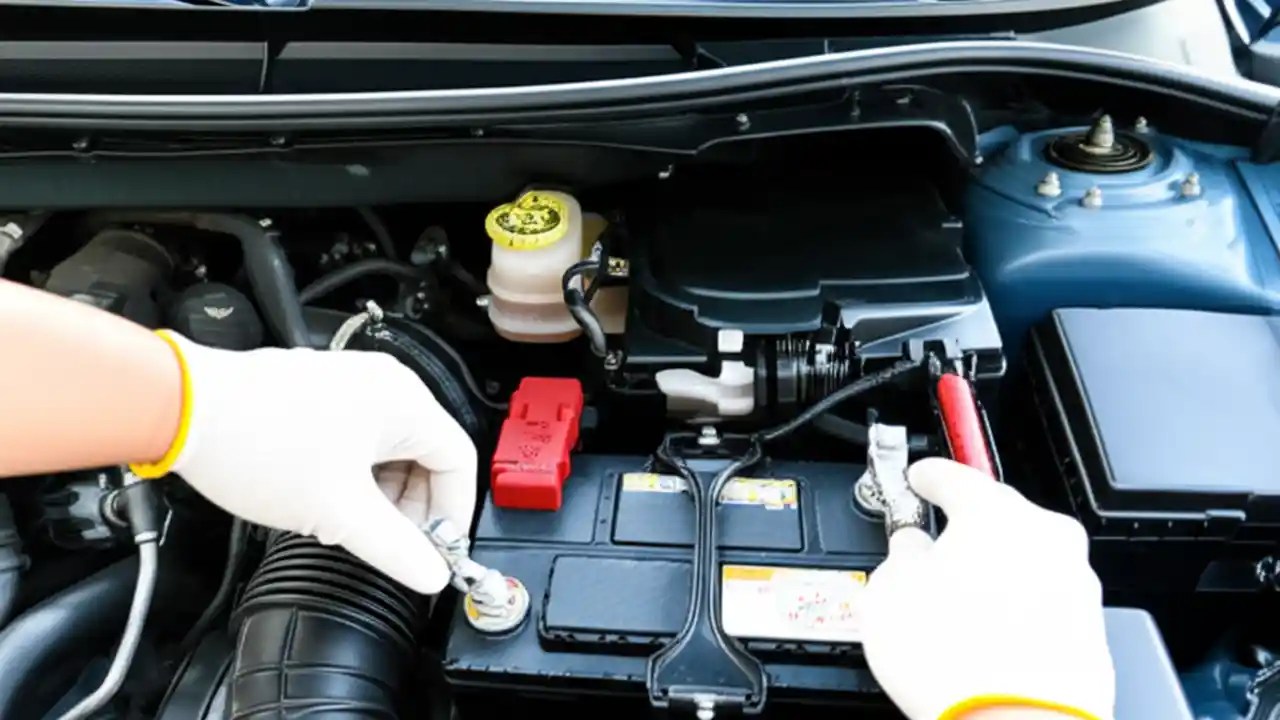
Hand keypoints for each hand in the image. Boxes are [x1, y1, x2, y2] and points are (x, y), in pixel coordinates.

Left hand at [146, 332, 477, 593]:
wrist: (182, 410)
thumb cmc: (255, 443)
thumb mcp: (338, 513)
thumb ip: (395, 549)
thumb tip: (428, 573)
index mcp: (404, 402)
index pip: (459, 461)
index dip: (452, 513)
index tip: (434, 547)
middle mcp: (383, 384)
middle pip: (426, 455)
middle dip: (412, 506)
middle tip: (390, 542)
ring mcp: (348, 383)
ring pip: (389, 448)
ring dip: (380, 492)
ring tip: (347, 522)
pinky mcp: (317, 391)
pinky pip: (358, 436)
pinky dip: (353, 472)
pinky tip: (323, 497)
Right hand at [859, 458, 1114, 719]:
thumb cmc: (956, 664)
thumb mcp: (888, 592)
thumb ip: (900, 553)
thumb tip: (910, 550)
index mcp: (994, 512)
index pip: (954, 475)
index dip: (928, 476)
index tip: (919, 479)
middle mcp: (1045, 537)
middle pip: (997, 515)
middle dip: (964, 529)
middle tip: (930, 552)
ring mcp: (1075, 582)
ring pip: (1024, 559)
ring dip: (992, 572)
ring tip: (955, 610)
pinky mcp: (1089, 627)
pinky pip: (1044, 600)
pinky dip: (1017, 608)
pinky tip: (987, 636)